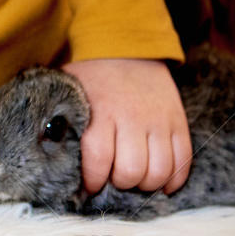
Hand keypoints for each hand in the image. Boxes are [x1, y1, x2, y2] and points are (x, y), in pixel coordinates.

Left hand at [62, 57, 191, 195]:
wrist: (128, 49)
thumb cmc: (94, 79)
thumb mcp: (72, 94)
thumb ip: (64, 123)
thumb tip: (52, 156)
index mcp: (100, 112)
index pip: (98, 159)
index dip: (93, 180)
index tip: (90, 186)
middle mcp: (131, 118)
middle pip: (131, 171)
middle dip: (121, 183)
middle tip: (114, 179)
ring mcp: (158, 120)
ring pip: (159, 171)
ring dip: (146, 184)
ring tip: (137, 180)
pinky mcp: (177, 121)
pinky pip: (183, 160)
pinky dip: (174, 179)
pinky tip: (162, 183)